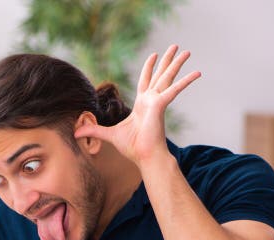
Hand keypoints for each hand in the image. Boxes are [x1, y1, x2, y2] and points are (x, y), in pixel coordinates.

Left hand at [74, 45, 200, 166]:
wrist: (144, 157)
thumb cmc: (132, 148)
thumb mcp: (108, 135)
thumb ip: (93, 131)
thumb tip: (76, 131)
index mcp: (142, 105)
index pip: (145, 81)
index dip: (149, 68)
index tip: (154, 55)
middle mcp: (151, 101)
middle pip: (160, 75)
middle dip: (167, 60)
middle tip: (176, 46)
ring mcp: (156, 102)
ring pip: (168, 77)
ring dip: (177, 64)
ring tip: (188, 50)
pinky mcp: (160, 106)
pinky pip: (174, 90)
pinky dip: (185, 81)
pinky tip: (198, 72)